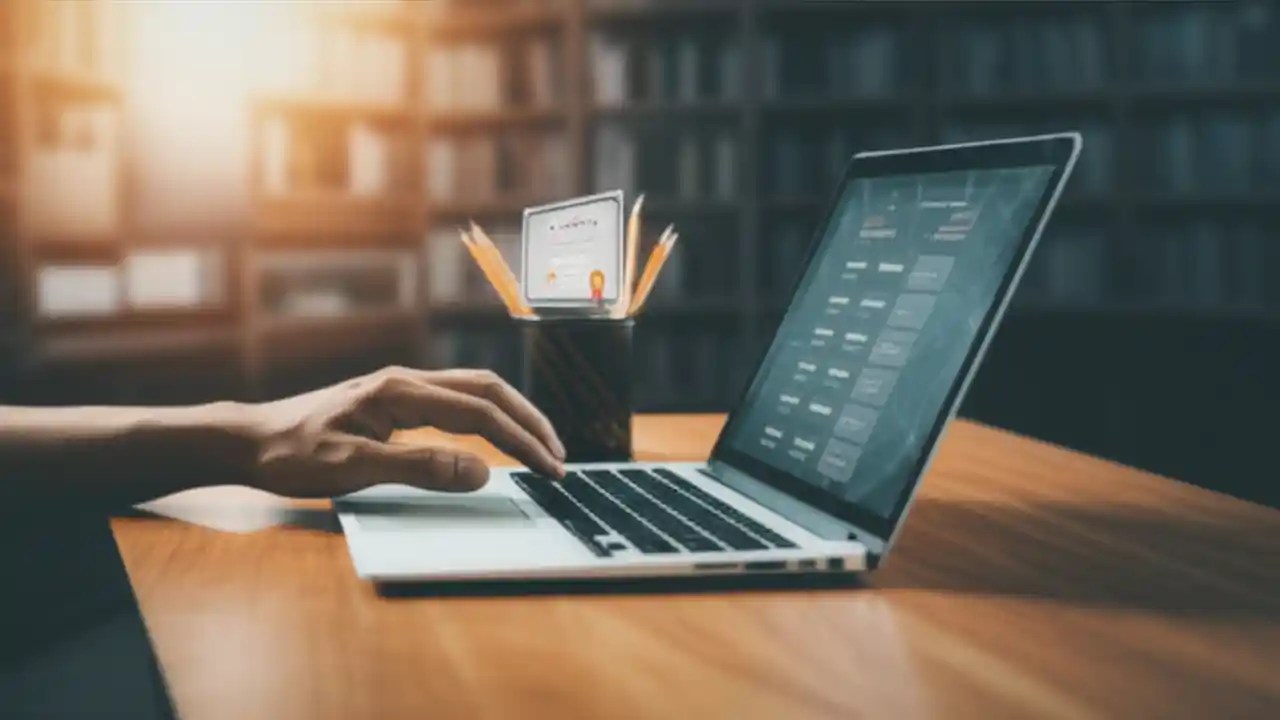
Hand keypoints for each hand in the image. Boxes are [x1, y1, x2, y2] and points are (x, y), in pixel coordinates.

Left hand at [248, 367, 565, 497]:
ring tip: (539, 444)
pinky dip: (488, 416)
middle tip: (559, 454)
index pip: (479, 412)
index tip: (549, 469)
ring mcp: (400, 388)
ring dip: (512, 415)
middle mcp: (406, 381)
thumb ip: (418, 468)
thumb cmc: (291, 455)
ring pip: (474, 390)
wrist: (248, 440)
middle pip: (487, 389)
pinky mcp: (394, 401)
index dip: (520, 441)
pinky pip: (456, 401)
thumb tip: (481, 472)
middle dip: (529, 420)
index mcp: (400, 392)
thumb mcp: (351, 468)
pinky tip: (494, 436)